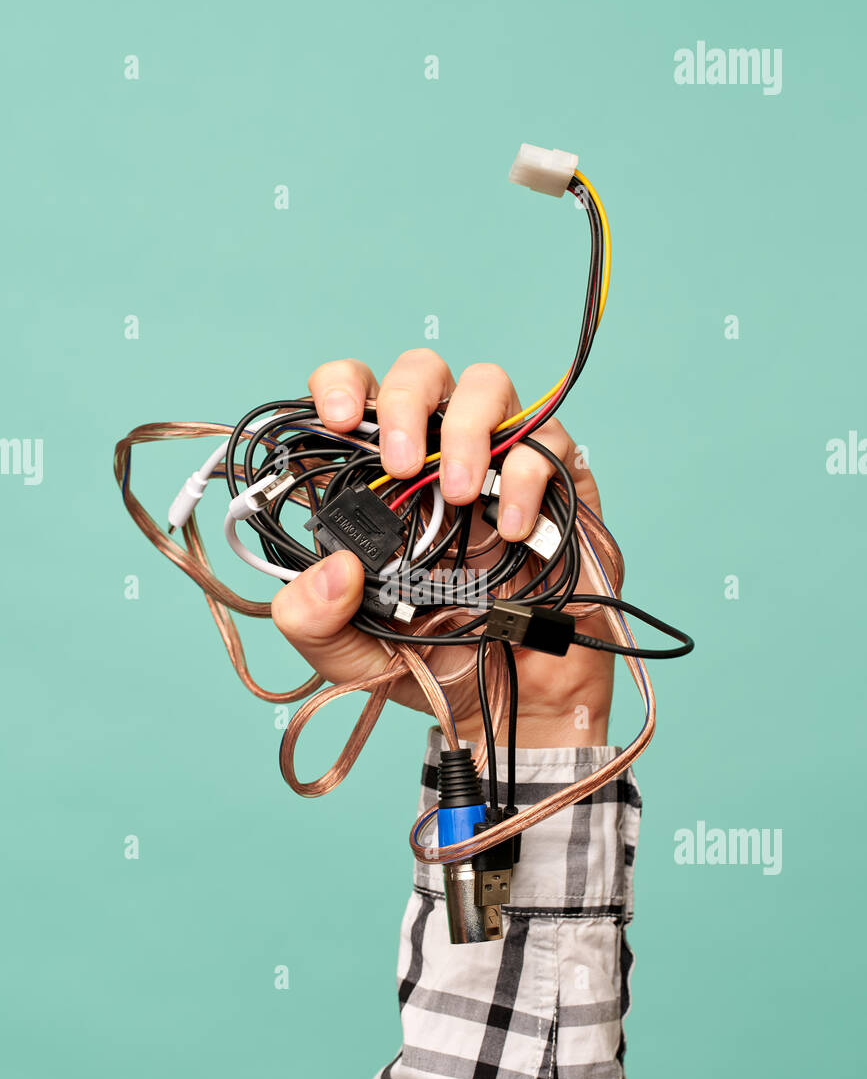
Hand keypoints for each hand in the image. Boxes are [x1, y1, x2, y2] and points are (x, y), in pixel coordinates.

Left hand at [271, 350, 613, 747]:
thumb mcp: (350, 654)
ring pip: (487, 386)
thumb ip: (311, 619)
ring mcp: (498, 465)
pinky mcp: (557, 485)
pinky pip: (546, 442)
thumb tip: (330, 565)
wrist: (512, 706)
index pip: (354, 396)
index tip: (336, 419)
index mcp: (378, 481)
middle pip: (421, 372)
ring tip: (456, 494)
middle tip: (397, 466)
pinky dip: (524, 477)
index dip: (340, 385)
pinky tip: (508, 531)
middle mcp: (435, 458)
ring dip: (465, 428)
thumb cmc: (432, 665)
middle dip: (403, 401)